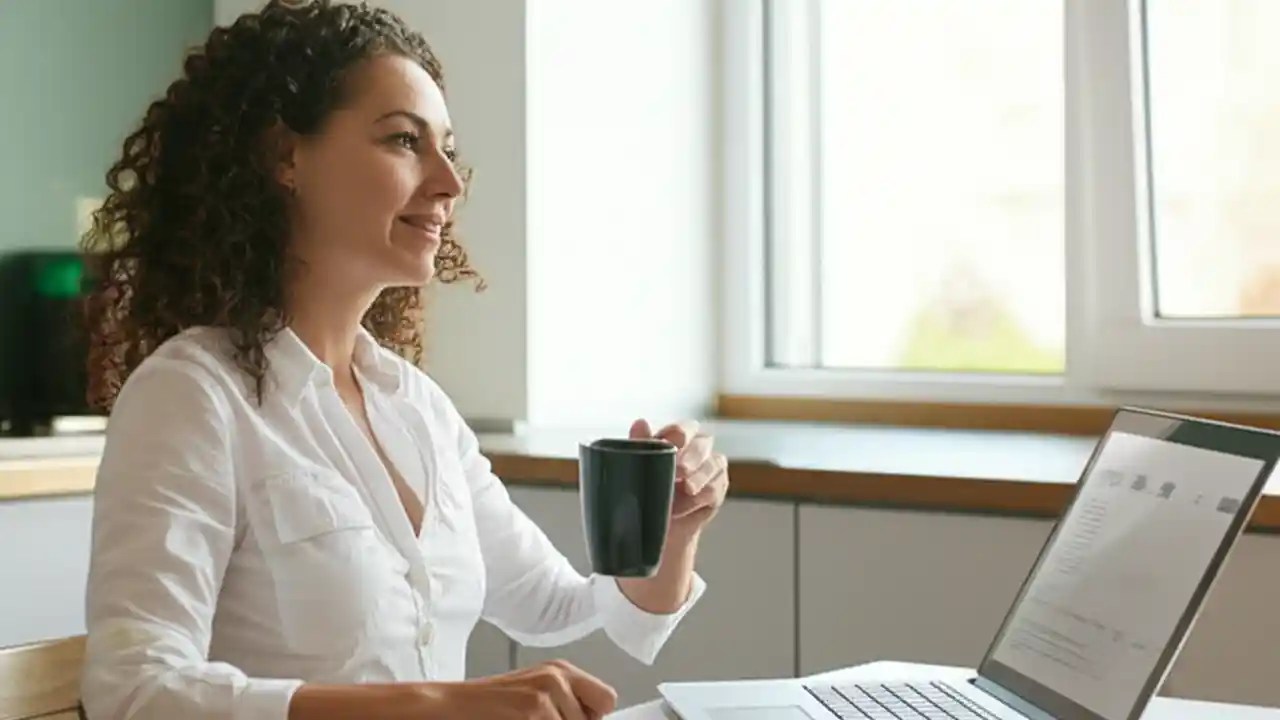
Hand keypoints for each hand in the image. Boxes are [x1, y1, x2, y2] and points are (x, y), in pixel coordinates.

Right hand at [420, 660, 617, 719]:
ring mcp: (546, 694)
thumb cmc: (490, 705)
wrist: (451, 705)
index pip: (607, 700)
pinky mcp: (534, 711)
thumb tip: (593, 718)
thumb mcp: (535, 694)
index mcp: (561, 670)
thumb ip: (566, 703)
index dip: (592, 718)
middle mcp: (558, 676)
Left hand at [630, 418, 728, 540]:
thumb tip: (641, 423)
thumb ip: (641, 443)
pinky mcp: (719, 486)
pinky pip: (716, 487)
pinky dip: (702, 496)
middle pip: (702, 445)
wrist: (660, 522)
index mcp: (677, 437)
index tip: (674, 443)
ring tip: (684, 491)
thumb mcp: (639, 465)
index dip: (680, 434)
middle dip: (691, 458)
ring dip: (698, 479)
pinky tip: (688, 505)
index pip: (683, 429)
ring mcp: (711, 466)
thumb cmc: (649, 488)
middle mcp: (698, 447)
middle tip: (679, 471)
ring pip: (713, 464)